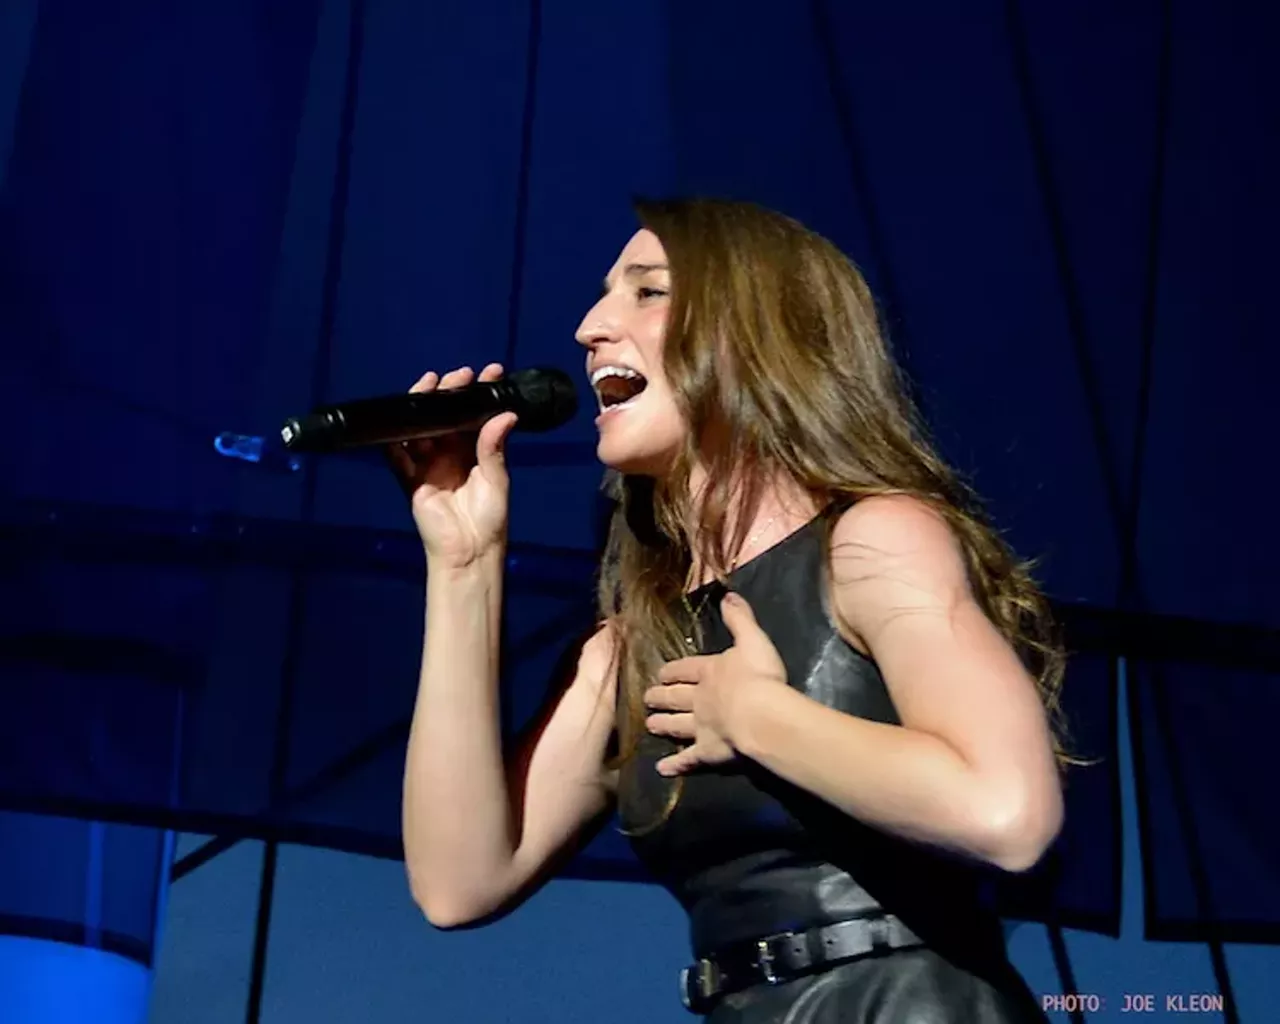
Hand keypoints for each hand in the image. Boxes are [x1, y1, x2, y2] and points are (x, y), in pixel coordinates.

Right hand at [385, 363, 517, 568]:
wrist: (469, 552)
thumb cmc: (489, 519)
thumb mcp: (496, 480)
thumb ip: (494, 448)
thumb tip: (506, 415)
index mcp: (474, 453)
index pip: (475, 416)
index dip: (480, 394)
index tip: (491, 372)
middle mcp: (450, 455)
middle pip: (444, 416)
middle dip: (450, 392)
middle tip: (461, 375)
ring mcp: (429, 466)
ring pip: (420, 429)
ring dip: (423, 406)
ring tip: (431, 383)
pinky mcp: (411, 481)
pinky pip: (397, 457)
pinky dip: (393, 440)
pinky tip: (395, 418)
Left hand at [644, 593, 788, 775]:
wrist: (761, 716)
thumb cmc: (760, 677)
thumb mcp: (753, 640)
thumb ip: (740, 620)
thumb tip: (728, 596)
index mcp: (709, 672)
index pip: (687, 669)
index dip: (674, 670)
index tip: (662, 673)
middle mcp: (699, 700)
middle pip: (676, 697)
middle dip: (661, 697)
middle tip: (647, 698)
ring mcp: (700, 728)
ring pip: (676, 726)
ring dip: (663, 725)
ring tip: (649, 725)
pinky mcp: (706, 754)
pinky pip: (687, 761)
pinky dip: (675, 766)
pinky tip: (662, 770)